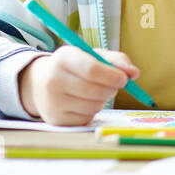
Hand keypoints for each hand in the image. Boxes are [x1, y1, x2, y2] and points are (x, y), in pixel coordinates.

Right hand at [18, 47, 138, 125]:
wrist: (40, 83)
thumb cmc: (74, 67)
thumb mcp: (92, 55)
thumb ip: (117, 60)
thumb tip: (134, 74)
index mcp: (64, 58)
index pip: (92, 69)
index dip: (113, 76)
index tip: (124, 79)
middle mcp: (54, 80)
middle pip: (95, 90)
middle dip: (112, 89)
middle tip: (114, 85)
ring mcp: (53, 102)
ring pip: (93, 106)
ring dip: (103, 100)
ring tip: (95, 92)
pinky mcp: (56, 120)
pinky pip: (86, 118)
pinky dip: (92, 112)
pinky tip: (84, 103)